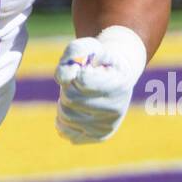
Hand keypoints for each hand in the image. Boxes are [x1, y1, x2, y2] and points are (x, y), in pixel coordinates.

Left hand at [54, 26, 147, 144]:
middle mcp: (115, 107)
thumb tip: (70, 73)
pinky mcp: (100, 136)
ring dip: (63, 102)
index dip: (74, 72)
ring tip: (75, 94)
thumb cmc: (100, 59)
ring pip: (66, 115)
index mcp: (117, 82)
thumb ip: (76, 51)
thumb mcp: (90, 46)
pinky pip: (69, 133)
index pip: (82, 81)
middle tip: (76, 82)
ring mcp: (108, 124)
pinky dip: (62, 121)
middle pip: (71, 98)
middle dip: (67, 87)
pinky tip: (71, 110)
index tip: (80, 69)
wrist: (119, 78)